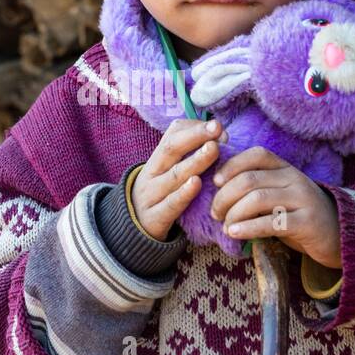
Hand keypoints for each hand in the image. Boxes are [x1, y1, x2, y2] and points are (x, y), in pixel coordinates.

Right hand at [130, 118, 227, 241]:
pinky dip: (184, 193)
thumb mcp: (169, 172)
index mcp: (157, 158)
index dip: (195, 128)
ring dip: (195, 161)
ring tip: (213, 149)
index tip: (217, 127)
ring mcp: (152, 195)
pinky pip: (170, 204)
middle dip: (195, 136)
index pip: (172, 134)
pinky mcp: (155, 217)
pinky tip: (197, 183)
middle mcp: (152, 172)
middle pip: (171, 148)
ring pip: (174, 175)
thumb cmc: (162, 194)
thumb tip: (221, 138)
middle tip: (216, 128)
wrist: (133, 227)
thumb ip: (190, 155)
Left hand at [209, 146, 341, 269]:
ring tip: (224, 225)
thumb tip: (218, 191)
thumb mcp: (280, 195)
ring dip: (233, 213)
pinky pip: (271, 222)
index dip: (231, 165)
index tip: (215, 181)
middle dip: (225, 196)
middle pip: (250, 179)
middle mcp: (294, 179)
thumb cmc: (299, 215)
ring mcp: (302, 199)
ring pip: (258, 199)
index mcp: (286, 168)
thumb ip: (257, 189)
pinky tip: (234, 233)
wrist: (339, 235)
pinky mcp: (307, 222)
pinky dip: (248, 228)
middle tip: (215, 212)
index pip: (257, 155)